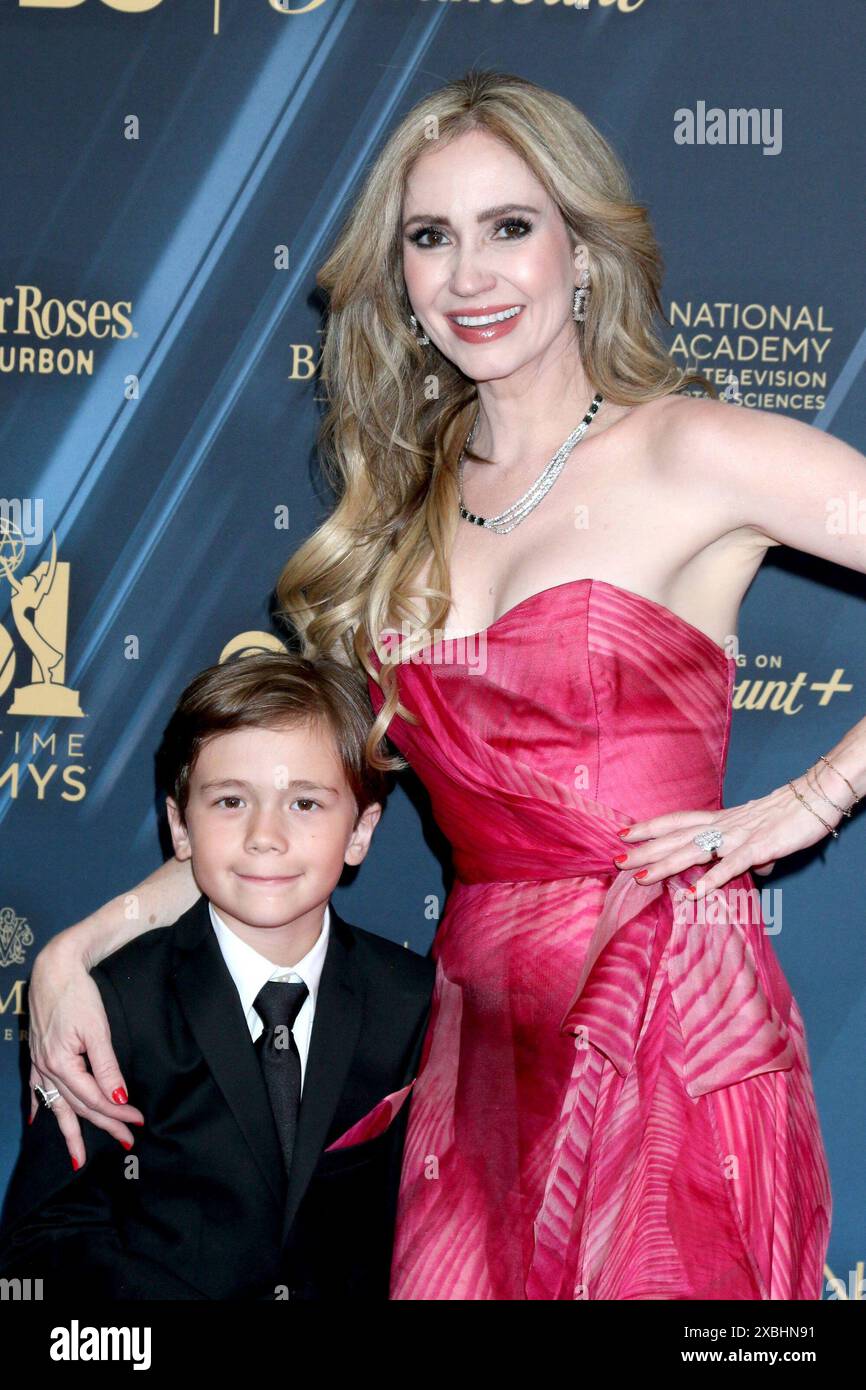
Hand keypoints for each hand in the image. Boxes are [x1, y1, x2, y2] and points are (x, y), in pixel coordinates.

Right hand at [28, 936, 143, 1166]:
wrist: (54, 968)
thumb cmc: (78, 993)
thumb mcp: (97, 1028)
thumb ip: (107, 1066)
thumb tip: (118, 1097)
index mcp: (62, 1063)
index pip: (94, 1098)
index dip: (117, 1113)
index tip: (138, 1121)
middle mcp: (47, 1068)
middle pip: (79, 1106)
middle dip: (102, 1125)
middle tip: (125, 1141)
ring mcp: (39, 1062)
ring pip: (57, 1104)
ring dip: (70, 1130)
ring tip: (78, 1158)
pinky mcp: (38, 1054)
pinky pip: (36, 1088)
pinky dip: (40, 1105)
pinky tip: (39, 1121)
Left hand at [613, 774, 842, 898]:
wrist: (815, 799)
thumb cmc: (788, 817)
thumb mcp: (760, 836)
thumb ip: (750, 854)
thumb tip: (754, 872)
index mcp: (721, 820)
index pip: (677, 821)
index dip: (650, 826)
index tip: (623, 833)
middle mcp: (723, 826)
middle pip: (676, 837)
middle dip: (645, 849)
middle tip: (615, 860)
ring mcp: (739, 836)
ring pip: (695, 851)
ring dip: (667, 865)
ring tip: (641, 878)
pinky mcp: (759, 847)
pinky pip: (731, 866)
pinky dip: (712, 880)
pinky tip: (694, 894)